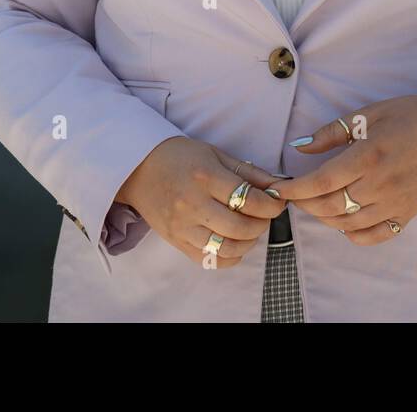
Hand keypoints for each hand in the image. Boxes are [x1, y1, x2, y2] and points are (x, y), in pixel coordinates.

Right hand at [114, 137, 287, 266]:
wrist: (138, 167)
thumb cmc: (180, 156)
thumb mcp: (214, 154)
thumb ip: (248, 172)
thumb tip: (278, 185)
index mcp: (205, 177)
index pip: (248, 199)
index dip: (271, 204)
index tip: (277, 202)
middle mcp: (193, 204)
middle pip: (240, 228)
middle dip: (262, 224)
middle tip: (265, 216)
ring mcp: (183, 226)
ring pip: (227, 248)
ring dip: (248, 242)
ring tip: (250, 230)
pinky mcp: (176, 241)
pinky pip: (209, 261)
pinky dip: (229, 257)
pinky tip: (233, 243)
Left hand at [268, 95, 416, 244]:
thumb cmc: (411, 116)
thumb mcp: (369, 113)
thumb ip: (332, 132)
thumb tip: (298, 147)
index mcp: (367, 155)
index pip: (321, 182)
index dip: (295, 190)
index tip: (278, 190)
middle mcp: (379, 184)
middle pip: (329, 206)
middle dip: (303, 204)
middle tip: (292, 195)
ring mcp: (395, 203)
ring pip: (347, 224)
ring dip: (324, 218)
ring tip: (314, 204)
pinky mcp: (408, 215)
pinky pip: (374, 235)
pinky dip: (352, 234)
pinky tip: (343, 221)